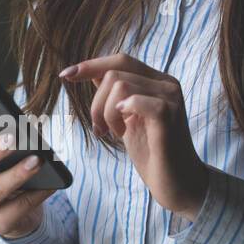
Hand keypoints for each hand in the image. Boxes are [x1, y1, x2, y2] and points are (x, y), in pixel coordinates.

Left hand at [59, 54, 208, 219]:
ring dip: (106, 113)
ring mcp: (170, 98)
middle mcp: (167, 84)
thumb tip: (91, 72)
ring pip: (120, 85)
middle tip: (99, 129)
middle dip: (96, 103)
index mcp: (158, 81)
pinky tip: (122, 131)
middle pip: (115, 72)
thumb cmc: (152, 152)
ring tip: (112, 134)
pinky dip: (120, 113)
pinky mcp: (169, 116)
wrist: (177, 183)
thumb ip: (116, 94)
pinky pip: (135, 100)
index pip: (121, 60)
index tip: (66, 75)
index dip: (91, 65)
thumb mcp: (128, 118)